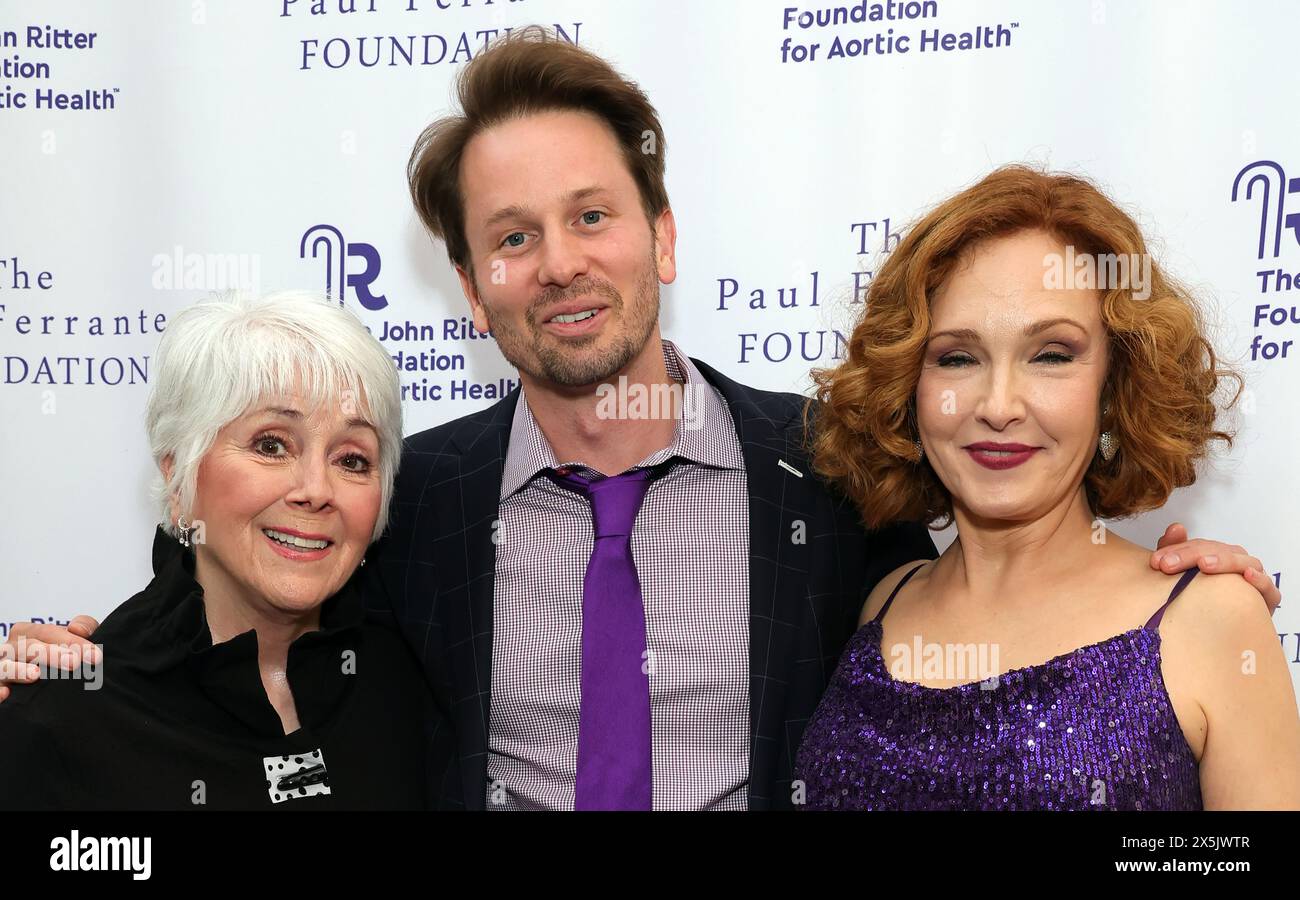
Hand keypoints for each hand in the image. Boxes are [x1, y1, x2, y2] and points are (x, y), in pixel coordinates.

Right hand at [0, 615, 100, 703]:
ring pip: (5, 667)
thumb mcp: (74, 640)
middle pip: (27, 647)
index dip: (71, 641)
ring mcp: (1, 672)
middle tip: (74, 663)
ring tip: (36, 674)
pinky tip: (6, 693)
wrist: (44, 688)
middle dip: (50, 654)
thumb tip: (79, 629)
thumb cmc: (59, 658)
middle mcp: (11, 651)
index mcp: (27, 634)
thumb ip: (84, 627)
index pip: (47, 632)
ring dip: (19, 670)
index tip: (95, 656)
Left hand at [1153, 523, 1279, 613]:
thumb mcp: (1182, 575)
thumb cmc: (1202, 598)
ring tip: (1204, 564)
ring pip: (1243, 562)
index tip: (1155, 561)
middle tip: (1167, 565)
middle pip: (1217, 550)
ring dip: (1224, 561)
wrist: (1224, 631)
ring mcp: (1254, 577)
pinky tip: (1247, 575)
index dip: (1176, 550)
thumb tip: (1175, 527)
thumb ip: (1176, 550)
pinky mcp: (1268, 599)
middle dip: (1190, 555)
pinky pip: (1268, 588)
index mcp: (1216, 554)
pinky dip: (1260, 580)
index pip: (1197, 546)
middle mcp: (1236, 562)